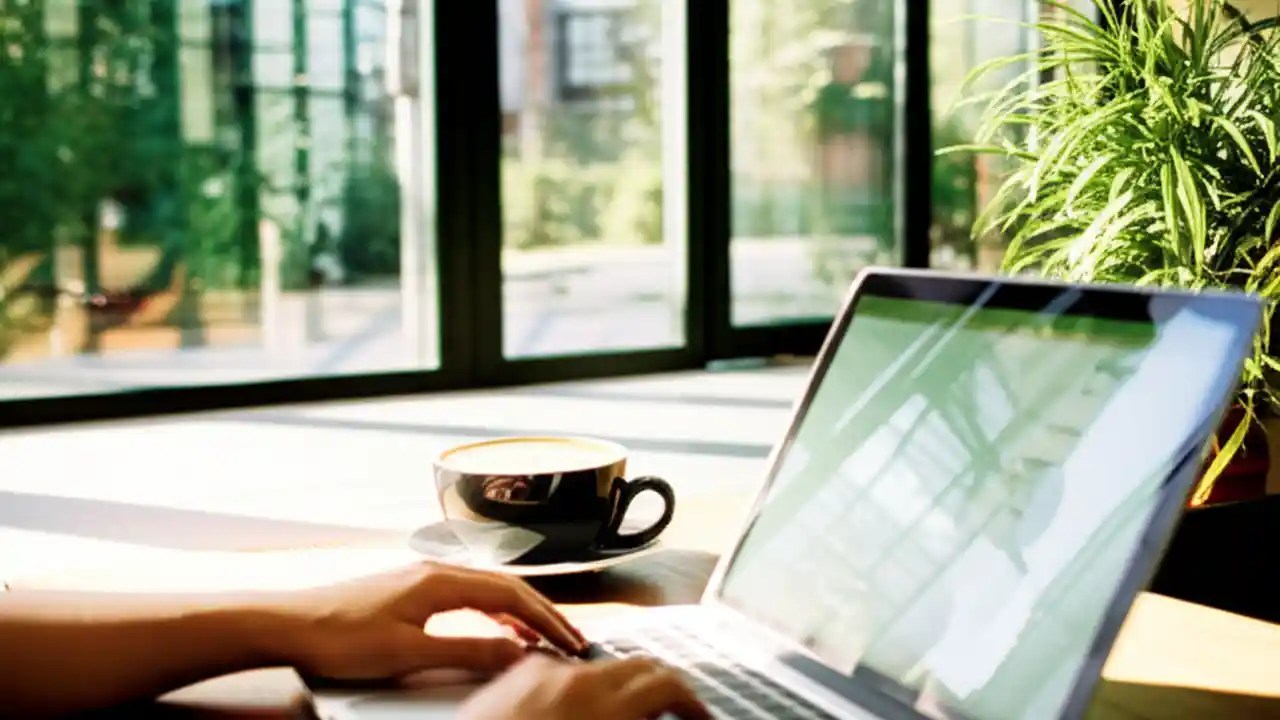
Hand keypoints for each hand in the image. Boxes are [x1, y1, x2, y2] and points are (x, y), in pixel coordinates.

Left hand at [271, 562, 587, 680]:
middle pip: (505, 587)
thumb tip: (516, 652)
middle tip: (569, 639)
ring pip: (486, 590)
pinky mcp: (406, 591)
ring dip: (517, 612)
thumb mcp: (409, 652)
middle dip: (541, 614)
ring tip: (540, 636)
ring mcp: (420, 579)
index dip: (547, 620)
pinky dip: (491, 611)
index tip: (571, 641)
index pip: (512, 596)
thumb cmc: (339, 636)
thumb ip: (467, 651)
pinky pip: (465, 595)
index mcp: (441, 581)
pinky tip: (491, 627)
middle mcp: (435, 572)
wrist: (285, 624)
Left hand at [459, 654, 711, 719]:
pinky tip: (584, 696)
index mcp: (584, 697)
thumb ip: (615, 714)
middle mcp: (560, 674)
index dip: (690, 698)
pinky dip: (586, 681)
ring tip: (635, 701)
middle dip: (663, 683)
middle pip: (631, 662)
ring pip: (598, 664)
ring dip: (625, 680)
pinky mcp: (511, 677)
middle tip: (679, 708)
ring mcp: (533, 671)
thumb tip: (645, 710)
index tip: (701, 716)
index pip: (660, 680)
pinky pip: (562, 669)